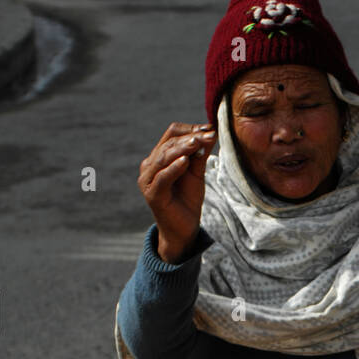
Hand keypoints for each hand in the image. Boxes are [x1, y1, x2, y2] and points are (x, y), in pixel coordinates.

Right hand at [138, 121, 215, 262]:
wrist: (183, 229)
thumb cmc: (188, 200)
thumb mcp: (196, 173)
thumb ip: (200, 154)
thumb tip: (210, 132)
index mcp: (158, 157)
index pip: (171, 134)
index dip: (190, 129)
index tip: (209, 129)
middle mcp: (149, 166)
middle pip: (168, 143)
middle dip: (190, 138)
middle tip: (208, 135)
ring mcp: (148, 180)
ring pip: (163, 157)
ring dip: (182, 149)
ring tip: (197, 142)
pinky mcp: (152, 195)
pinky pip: (162, 178)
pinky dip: (173, 168)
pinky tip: (185, 161)